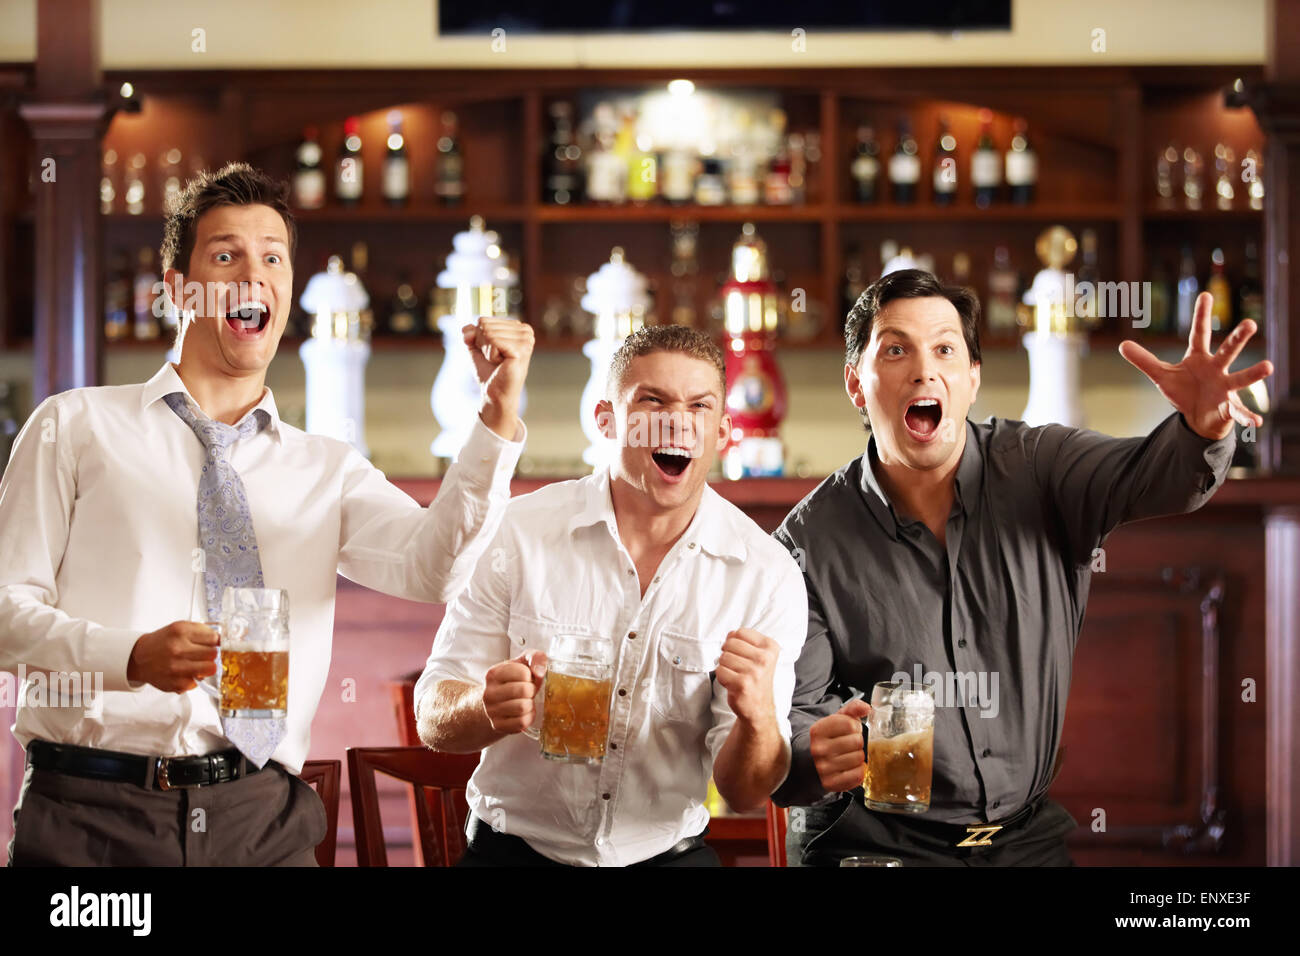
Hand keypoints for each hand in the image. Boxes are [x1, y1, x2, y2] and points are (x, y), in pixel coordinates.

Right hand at [127, 621, 218, 692]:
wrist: (139, 658)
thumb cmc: (163, 642)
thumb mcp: (180, 628)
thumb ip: (201, 631)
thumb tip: (222, 639)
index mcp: (180, 632)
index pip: (214, 638)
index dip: (215, 642)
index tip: (211, 644)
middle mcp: (177, 649)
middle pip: (213, 654)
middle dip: (211, 654)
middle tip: (203, 654)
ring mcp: (176, 668)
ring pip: (210, 668)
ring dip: (207, 667)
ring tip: (198, 664)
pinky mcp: (176, 683)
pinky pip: (199, 682)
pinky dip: (195, 678)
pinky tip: (186, 672)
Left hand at [463, 317, 534, 440]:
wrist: (494, 393)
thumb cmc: (489, 371)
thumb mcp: (477, 347)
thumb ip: (471, 333)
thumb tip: (466, 328)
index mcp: (519, 328)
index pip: (484, 321)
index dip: (480, 339)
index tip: (492, 353)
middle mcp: (525, 331)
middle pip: (485, 325)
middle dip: (482, 345)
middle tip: (494, 359)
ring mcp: (525, 340)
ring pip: (488, 332)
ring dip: (487, 351)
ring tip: (499, 362)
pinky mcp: (520, 350)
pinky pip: (493, 341)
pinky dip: (490, 354)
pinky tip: (501, 363)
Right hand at [481, 649, 546, 734]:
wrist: (496, 701)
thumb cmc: (512, 681)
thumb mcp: (522, 663)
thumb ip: (535, 658)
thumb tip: (540, 672)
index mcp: (494, 673)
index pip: (523, 673)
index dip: (530, 675)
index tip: (526, 678)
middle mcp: (489, 692)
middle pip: (524, 691)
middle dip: (531, 690)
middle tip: (527, 691)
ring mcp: (491, 711)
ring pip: (523, 708)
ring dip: (530, 704)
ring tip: (525, 700)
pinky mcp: (497, 725)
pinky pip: (522, 723)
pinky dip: (528, 717)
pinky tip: (524, 712)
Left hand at [714, 628, 778, 724]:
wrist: (759, 708)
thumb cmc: (756, 679)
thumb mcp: (760, 655)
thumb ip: (746, 641)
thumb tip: (730, 634)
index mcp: (770, 647)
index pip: (740, 632)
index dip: (734, 642)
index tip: (741, 654)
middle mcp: (765, 658)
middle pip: (730, 643)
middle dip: (728, 654)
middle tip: (737, 667)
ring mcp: (754, 671)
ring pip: (723, 657)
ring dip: (725, 667)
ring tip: (736, 676)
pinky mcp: (743, 684)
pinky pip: (720, 671)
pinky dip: (722, 678)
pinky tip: (733, 684)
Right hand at [809, 698, 872, 793]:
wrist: (811, 763)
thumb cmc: (828, 740)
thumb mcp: (836, 720)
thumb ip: (852, 708)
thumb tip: (866, 708)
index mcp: (818, 730)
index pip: (851, 724)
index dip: (855, 727)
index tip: (849, 731)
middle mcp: (818, 749)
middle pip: (857, 741)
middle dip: (858, 742)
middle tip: (850, 745)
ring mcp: (823, 767)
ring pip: (859, 758)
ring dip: (859, 756)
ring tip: (849, 756)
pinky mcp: (830, 783)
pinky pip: (858, 775)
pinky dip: (860, 771)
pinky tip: (851, 767)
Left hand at [1119, 292, 1272, 440]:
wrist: (1198, 415)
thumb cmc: (1184, 390)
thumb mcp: (1161, 375)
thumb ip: (1144, 360)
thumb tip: (1122, 344)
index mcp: (1199, 358)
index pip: (1199, 334)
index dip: (1201, 316)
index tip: (1206, 295)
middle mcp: (1216, 369)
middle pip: (1228, 350)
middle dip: (1238, 338)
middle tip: (1250, 323)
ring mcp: (1225, 387)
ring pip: (1241, 378)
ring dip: (1254, 373)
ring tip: (1268, 367)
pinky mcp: (1228, 407)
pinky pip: (1239, 412)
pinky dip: (1247, 417)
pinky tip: (1256, 422)